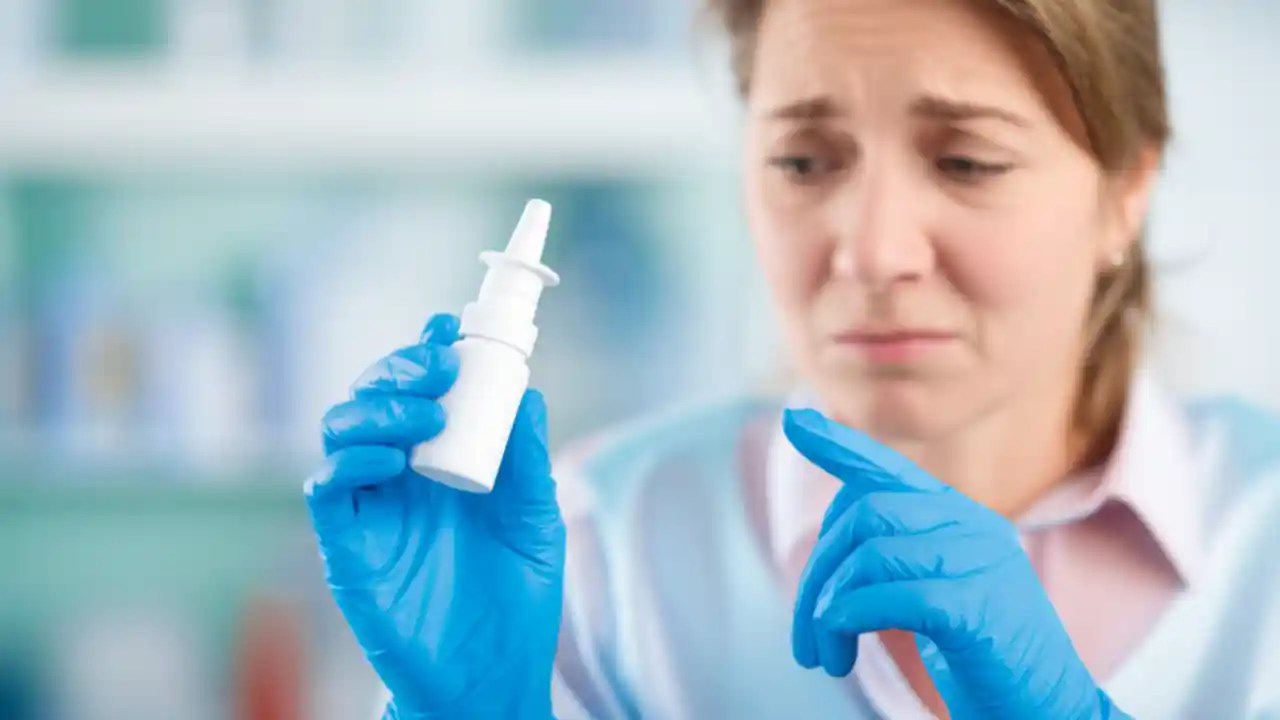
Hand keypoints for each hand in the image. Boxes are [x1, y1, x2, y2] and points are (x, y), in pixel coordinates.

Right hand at [305, 313, 564, 719]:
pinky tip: (387, 457)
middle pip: (377, 398)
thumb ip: (528, 461)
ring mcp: (372, 508)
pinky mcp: (346, 545)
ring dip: (376, 407)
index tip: (450, 323)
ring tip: (423, 414)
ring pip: (343, 430)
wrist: (489, 676)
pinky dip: (349, 460)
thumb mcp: (537, 523)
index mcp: (447, 461)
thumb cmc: (516, 602)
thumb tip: (528, 395)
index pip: (426, 391)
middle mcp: (403, 476)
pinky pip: (328, 489)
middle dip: (400, 367)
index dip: (430, 350)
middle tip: (437, 364)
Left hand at [784, 408, 1130, 719]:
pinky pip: (891, 596)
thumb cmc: (984, 661)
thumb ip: (895, 560)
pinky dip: (849, 617)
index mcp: (960, 518)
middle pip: (862, 515)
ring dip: (827, 611)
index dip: (839, 445)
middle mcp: (973, 526)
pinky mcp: (979, 609)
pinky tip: (841, 650)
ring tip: (827, 658)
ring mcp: (982, 563)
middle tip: (806, 643)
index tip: (794, 420)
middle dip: (816, 577)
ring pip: (869, 555)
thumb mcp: (937, 595)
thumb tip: (829, 551)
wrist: (1049, 715)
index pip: (888, 468)